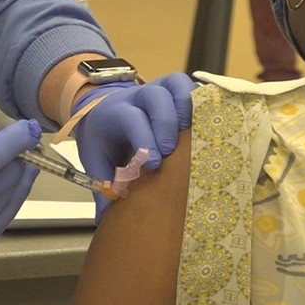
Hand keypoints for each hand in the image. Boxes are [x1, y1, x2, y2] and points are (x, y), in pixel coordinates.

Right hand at [0, 87, 39, 264]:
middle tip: (3, 138)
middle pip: (10, 173)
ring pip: (15, 192)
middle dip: (15, 152)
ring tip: (6, 157)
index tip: (30, 125)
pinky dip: (13, 193)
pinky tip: (6, 179)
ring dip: (17, 171)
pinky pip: (10, 211)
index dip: (18, 137)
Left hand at [72, 72, 195, 217]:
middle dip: (167, 125)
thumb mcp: (96, 159)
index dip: (144, 140)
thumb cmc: (104, 137)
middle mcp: (137, 96)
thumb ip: (103, 185)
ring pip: (176, 85)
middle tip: (173, 152)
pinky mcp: (174, 87)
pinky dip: (201, 100)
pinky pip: (190, 86)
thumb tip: (106, 220)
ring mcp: (158, 88)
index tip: (153, 164)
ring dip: (188, 108)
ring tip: (196, 133)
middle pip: (156, 97)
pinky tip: (208, 121)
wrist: (102, 108)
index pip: (131, 120)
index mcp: (116, 113)